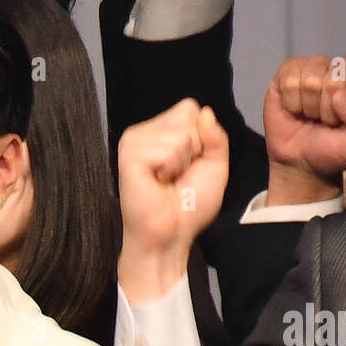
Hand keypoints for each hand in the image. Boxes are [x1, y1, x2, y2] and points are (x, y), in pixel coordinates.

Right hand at [117, 100, 228, 298]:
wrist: (170, 236)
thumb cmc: (188, 208)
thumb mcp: (215, 166)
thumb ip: (216, 137)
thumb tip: (205, 112)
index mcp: (160, 132)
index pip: (190, 108)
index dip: (201, 139)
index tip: (188, 167)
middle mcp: (143, 132)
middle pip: (186, 115)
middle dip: (194, 149)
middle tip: (176, 177)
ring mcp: (133, 142)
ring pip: (180, 133)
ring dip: (181, 163)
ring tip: (165, 182)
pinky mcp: (129, 156)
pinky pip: (168, 148)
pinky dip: (170, 169)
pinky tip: (156, 183)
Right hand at [263, 55, 345, 205]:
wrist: (300, 161)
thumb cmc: (331, 147)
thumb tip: (338, 97)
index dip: (343, 105)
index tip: (340, 120)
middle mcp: (337, 68)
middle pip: (332, 79)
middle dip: (326, 108)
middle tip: (324, 120)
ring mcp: (312, 68)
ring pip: (310, 80)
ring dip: (308, 106)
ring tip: (310, 115)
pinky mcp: (287, 73)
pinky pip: (288, 80)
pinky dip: (290, 102)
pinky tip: (294, 109)